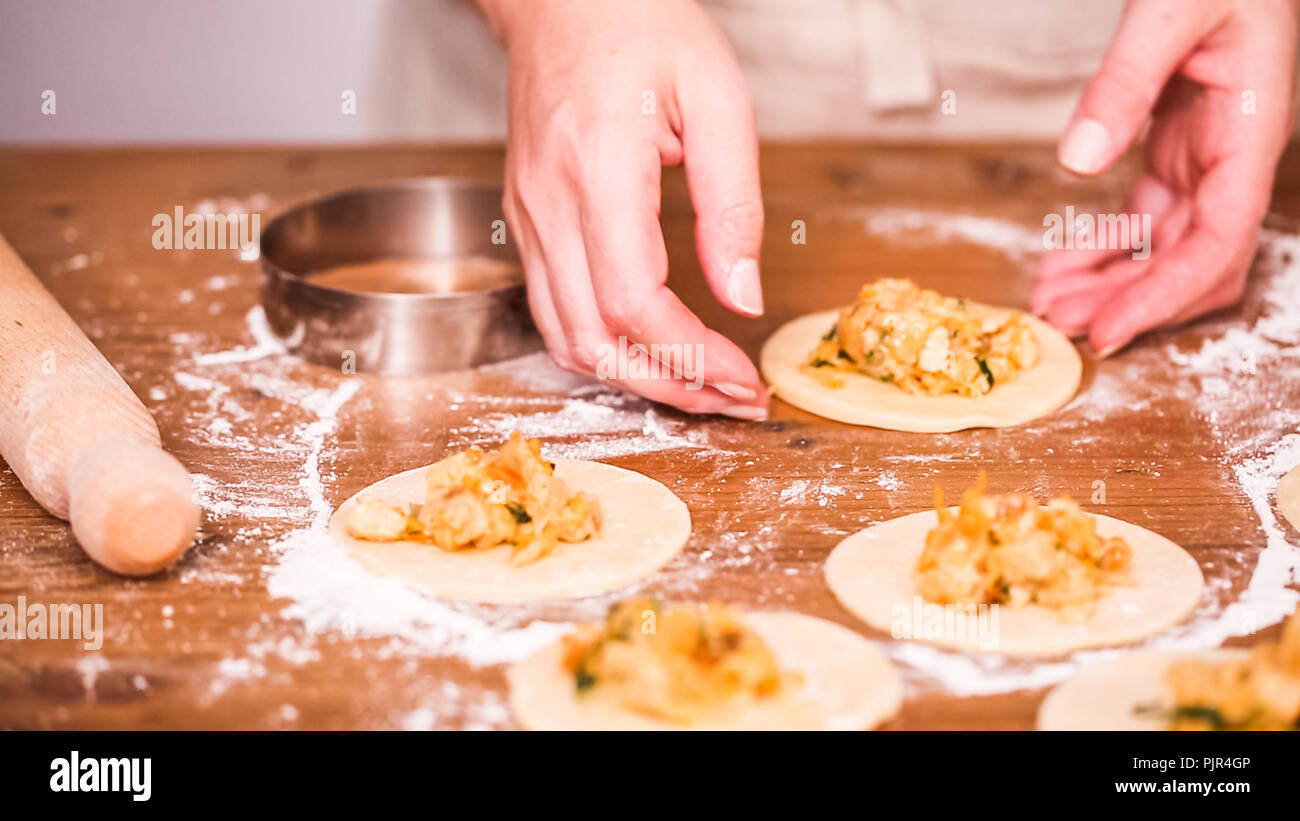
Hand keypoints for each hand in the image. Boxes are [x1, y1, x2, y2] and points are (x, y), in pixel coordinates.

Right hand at [477, 0, 768, 417]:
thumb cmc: (641, 26)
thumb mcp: (717, 98)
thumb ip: (732, 204)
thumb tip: (744, 298)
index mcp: (599, 171)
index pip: (636, 303)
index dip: (693, 358)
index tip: (744, 378)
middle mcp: (550, 206)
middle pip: (596, 342)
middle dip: (670, 387)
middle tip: (731, 400)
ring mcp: (529, 218)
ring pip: (567, 339)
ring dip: (634, 380)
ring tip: (698, 387)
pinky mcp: (525, 222)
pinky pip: (554, 312)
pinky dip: (603, 349)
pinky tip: (651, 350)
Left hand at [1032, 0, 1297, 355]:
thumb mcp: (1170, 9)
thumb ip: (1125, 83)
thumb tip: (1078, 161)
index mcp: (1249, 136)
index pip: (1217, 245)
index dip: (1163, 296)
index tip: (1108, 330)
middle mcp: (1232, 160)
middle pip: (1190, 263)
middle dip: (1127, 302)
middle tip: (1057, 324)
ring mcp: (1205, 161)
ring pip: (1162, 249)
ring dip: (1107, 282)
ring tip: (1048, 302)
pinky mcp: (1175, 153)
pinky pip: (1142, 220)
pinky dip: (1102, 247)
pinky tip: (1061, 263)